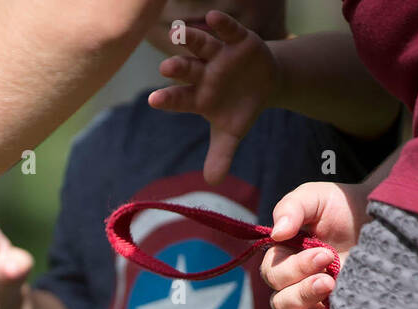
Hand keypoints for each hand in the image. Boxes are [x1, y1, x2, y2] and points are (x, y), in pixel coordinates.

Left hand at [148, 11, 278, 183]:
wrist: (263, 83)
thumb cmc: (239, 108)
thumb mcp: (232, 133)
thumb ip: (221, 154)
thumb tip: (213, 181)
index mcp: (197, 96)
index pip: (179, 98)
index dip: (168, 99)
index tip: (154, 99)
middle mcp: (203, 73)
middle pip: (186, 70)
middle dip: (178, 68)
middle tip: (166, 68)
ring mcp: (218, 55)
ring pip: (202, 46)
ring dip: (192, 40)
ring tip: (180, 34)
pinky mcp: (237, 39)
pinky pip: (228, 29)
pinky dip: (222, 23)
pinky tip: (212, 17)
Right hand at [261, 181, 369, 308]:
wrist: (386, 217)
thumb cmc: (347, 205)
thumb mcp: (317, 197)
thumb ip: (292, 208)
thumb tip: (277, 233)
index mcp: (286, 258)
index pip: (274, 273)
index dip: (294, 267)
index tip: (323, 252)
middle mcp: (296, 284)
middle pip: (280, 301)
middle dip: (302, 288)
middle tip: (329, 273)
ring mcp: (315, 303)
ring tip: (329, 289)